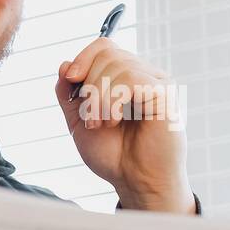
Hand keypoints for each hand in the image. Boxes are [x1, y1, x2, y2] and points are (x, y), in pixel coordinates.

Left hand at [55, 38, 193, 213]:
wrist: (134, 182)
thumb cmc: (114, 156)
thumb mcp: (79, 122)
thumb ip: (69, 94)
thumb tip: (65, 64)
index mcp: (126, 78)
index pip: (104, 47)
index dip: (83, 58)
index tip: (70, 80)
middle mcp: (144, 75)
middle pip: (107, 53)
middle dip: (89, 85)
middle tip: (91, 119)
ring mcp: (157, 82)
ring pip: (118, 64)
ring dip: (99, 98)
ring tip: (102, 124)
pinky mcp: (165, 94)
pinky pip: (132, 78)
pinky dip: (114, 100)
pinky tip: (114, 121)